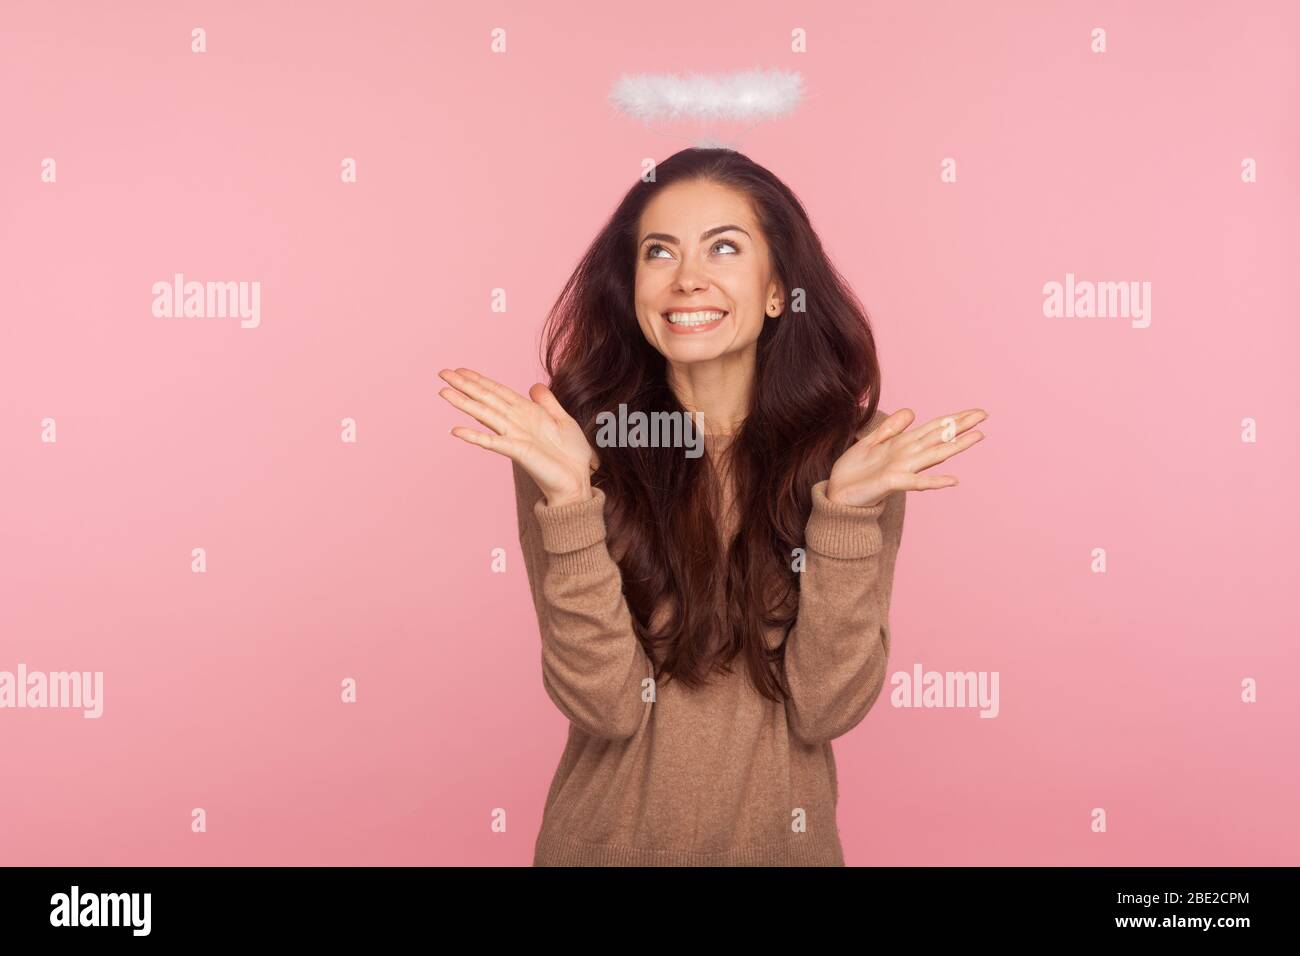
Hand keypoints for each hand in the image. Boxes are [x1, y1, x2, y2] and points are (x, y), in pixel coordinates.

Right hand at [438, 367, 595, 505]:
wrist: (577, 479)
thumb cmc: (571, 454)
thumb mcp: (563, 420)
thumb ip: (547, 403)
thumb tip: (534, 386)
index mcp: (527, 412)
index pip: (498, 391)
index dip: (480, 380)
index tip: (461, 369)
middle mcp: (516, 422)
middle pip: (486, 399)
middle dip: (465, 385)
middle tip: (443, 373)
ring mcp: (514, 436)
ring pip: (485, 415)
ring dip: (464, 403)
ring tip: (444, 392)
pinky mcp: (517, 451)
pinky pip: (493, 442)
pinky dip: (475, 436)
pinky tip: (456, 431)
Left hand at [826, 408, 987, 507]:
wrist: (837, 494)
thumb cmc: (853, 472)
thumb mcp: (870, 442)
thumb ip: (891, 428)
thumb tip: (912, 412)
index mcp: (903, 444)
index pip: (934, 428)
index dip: (953, 419)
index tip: (975, 411)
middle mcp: (908, 456)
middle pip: (939, 437)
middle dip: (961, 426)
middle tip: (985, 415)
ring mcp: (903, 469)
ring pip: (934, 454)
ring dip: (956, 446)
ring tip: (978, 436)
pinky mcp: (892, 482)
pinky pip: (917, 481)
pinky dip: (935, 481)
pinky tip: (953, 481)